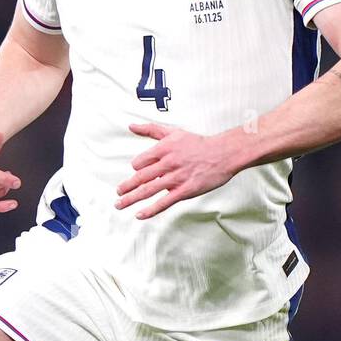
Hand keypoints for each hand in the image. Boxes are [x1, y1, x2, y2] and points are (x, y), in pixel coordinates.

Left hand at [114, 123, 238, 218]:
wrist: (223, 153)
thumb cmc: (198, 143)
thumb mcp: (173, 132)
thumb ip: (151, 129)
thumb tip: (131, 126)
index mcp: (163, 149)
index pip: (140, 162)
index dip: (136, 168)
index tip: (136, 173)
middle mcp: (167, 163)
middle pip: (140, 177)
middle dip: (126, 187)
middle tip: (117, 194)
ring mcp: (176, 178)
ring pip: (149, 190)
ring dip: (131, 199)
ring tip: (119, 205)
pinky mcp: (186, 190)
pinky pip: (164, 202)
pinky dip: (151, 210)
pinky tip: (139, 214)